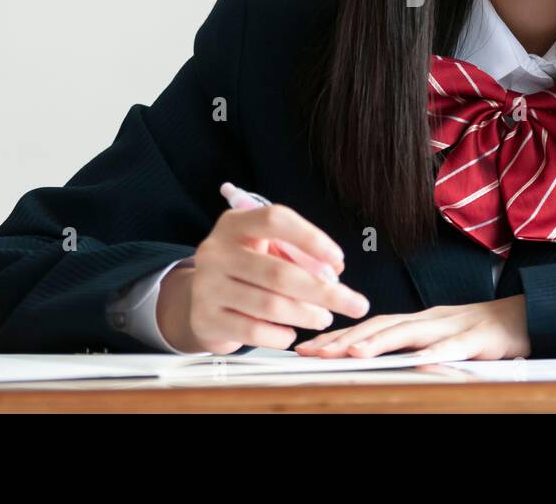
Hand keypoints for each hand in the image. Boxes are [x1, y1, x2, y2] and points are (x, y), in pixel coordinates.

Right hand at [159, 204, 370, 353]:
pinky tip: (290, 332)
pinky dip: (281, 335)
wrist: (199, 296)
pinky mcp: (206, 319)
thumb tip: (333, 275)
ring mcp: (207, 286)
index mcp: (235, 224)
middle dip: (324, 292)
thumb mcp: (267, 249)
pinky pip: (254, 332)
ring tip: (324, 317)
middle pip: (279, 272)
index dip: (312, 238)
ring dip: (306, 315)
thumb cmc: (247, 268)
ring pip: (270, 305)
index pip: (276, 220)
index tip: (340, 261)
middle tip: (356, 304)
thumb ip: (299, 256)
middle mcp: (216, 251)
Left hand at [294, 295, 530, 360]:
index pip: (369, 326)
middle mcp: (429, 319)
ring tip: (353, 354)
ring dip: (380, 343)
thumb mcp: (436, 338)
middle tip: (315, 352)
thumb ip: (406, 345)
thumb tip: (365, 356)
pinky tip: (420, 361)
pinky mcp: (479, 339)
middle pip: (381, 326)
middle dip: (345, 338)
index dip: (338, 335)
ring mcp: (453, 326)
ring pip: (411, 333)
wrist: (524, 317)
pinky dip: (437, 354)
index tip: (308, 347)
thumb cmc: (477, 332)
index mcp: (416, 321)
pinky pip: (455, 347)